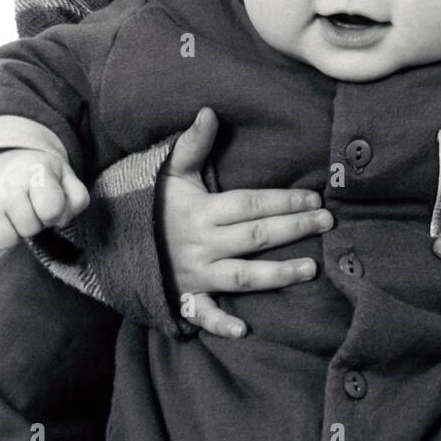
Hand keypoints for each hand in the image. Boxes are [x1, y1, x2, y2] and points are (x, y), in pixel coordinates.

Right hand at [0, 148, 89, 248]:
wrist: (1, 159)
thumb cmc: (38, 175)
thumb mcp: (64, 177)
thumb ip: (77, 199)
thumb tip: (62, 219)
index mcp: (36, 171)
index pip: (52, 210)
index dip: (54, 213)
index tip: (49, 203)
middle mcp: (7, 184)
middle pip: (29, 229)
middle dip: (34, 223)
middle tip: (30, 207)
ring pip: (5, 241)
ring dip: (13, 232)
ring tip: (14, 214)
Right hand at [156, 107, 332, 338]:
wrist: (113, 239)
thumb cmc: (151, 203)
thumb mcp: (170, 171)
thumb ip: (193, 143)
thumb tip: (210, 111)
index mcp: (201, 212)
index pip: (251, 204)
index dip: (284, 201)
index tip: (314, 198)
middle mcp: (202, 244)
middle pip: (255, 237)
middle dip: (294, 229)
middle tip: (328, 222)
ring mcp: (195, 274)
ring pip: (242, 276)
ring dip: (278, 274)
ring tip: (312, 268)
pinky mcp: (186, 297)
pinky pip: (203, 313)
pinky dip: (221, 323)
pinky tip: (244, 330)